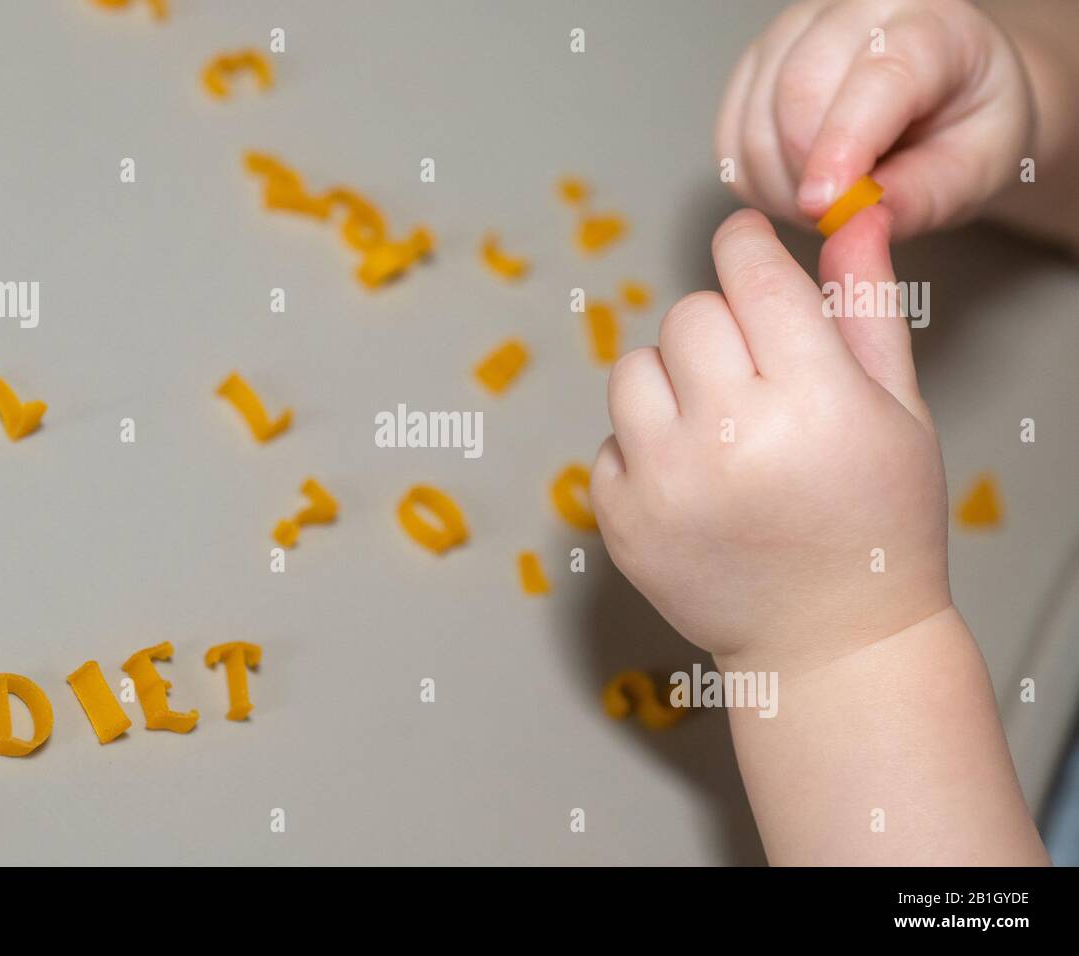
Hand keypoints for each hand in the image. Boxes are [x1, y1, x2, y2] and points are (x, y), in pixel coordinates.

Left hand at [591, 208, 950, 673]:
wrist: (830, 645)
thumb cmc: (876, 524)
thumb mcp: (897, 413)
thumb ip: (866, 307)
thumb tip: (853, 213)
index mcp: (812, 404)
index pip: (751, 275)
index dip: (744, 245)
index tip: (742, 245)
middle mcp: (729, 439)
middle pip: (686, 315)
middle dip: (719, 328)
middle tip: (753, 373)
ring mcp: (665, 485)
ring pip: (632, 369)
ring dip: (670, 381)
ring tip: (717, 426)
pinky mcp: (622, 522)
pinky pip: (608, 439)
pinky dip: (642, 448)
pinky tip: (691, 480)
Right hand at [715, 0, 1030, 238]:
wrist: (944, 103)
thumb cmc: (965, 126)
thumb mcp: (979, 168)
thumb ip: (927, 194)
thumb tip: (859, 220)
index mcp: (931, 23)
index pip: (877, 76)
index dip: (843, 145)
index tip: (823, 207)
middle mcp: (852, 12)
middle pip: (797, 90)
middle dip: (808, 172)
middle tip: (843, 215)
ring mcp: (792, 35)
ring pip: (754, 121)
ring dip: (781, 185)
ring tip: (829, 202)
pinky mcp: (753, 71)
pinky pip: (730, 142)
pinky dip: (756, 182)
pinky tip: (798, 186)